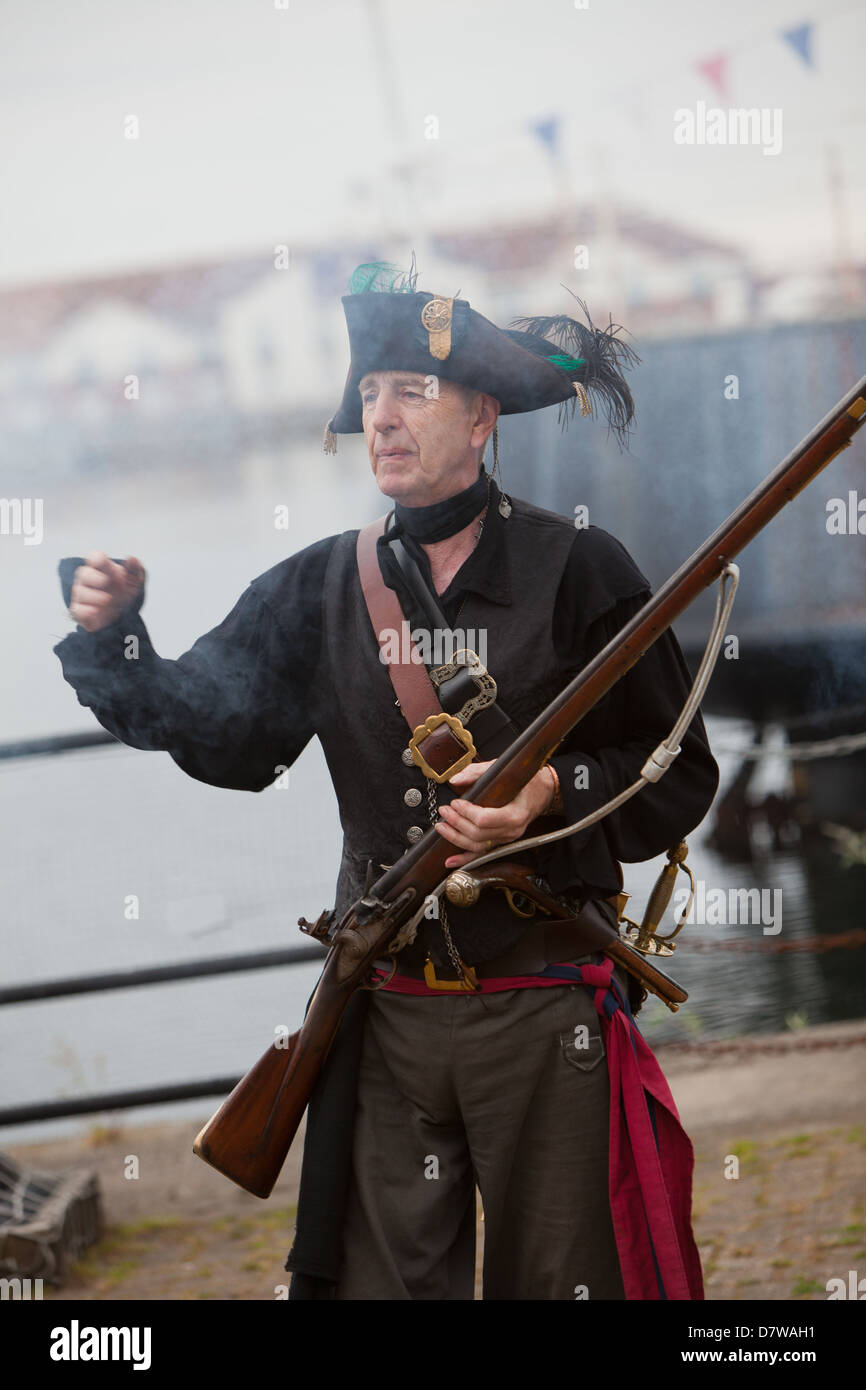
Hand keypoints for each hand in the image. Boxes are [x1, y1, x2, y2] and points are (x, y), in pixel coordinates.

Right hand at [69, 552, 144, 632]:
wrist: (121, 615)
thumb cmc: (124, 592)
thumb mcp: (134, 581)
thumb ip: (133, 570)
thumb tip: (132, 558)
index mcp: (101, 568)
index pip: (94, 557)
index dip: (97, 559)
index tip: (103, 562)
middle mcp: (88, 579)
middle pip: (83, 573)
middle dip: (93, 577)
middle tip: (106, 582)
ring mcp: (82, 594)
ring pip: (80, 592)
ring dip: (94, 596)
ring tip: (108, 600)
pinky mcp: (79, 610)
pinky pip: (78, 609)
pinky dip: (87, 611)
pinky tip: (96, 611)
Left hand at [434, 759, 555, 867]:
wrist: (541, 792)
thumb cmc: (524, 781)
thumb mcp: (502, 770)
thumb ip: (477, 772)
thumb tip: (455, 779)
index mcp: (514, 814)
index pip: (484, 819)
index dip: (466, 812)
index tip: (455, 802)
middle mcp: (511, 831)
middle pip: (478, 834)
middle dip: (457, 823)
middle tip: (444, 811)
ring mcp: (506, 839)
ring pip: (477, 846)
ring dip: (456, 838)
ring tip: (442, 827)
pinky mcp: (501, 842)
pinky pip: (481, 854)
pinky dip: (464, 858)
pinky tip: (450, 861)